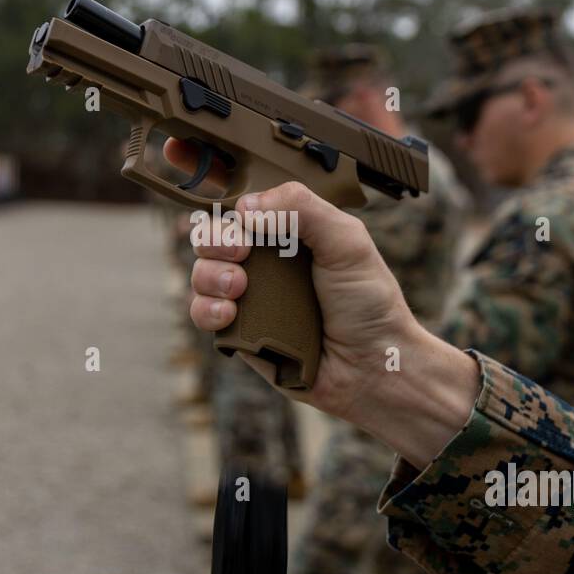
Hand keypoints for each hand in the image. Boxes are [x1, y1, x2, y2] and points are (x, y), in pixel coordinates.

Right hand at [176, 171, 480, 466]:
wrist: (371, 366)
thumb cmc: (368, 304)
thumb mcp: (347, 241)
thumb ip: (303, 208)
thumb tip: (247, 207)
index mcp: (291, 234)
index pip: (245, 210)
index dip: (236, 214)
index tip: (249, 226)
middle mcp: (267, 264)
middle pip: (213, 238)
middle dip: (215, 240)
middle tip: (240, 254)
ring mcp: (251, 298)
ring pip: (202, 274)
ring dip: (209, 275)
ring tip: (237, 287)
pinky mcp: (240, 334)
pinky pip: (203, 315)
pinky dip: (207, 310)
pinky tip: (230, 313)